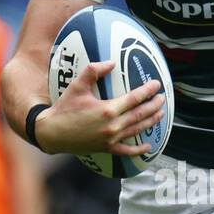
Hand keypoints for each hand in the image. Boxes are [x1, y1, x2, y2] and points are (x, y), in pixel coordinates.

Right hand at [36, 61, 165, 157]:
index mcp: (108, 109)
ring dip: (151, 121)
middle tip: (162, 98)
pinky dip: (139, 149)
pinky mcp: (106, 149)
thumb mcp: (77, 86)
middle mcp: (113, 126)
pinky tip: (148, 146)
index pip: (135, 98)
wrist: (52, 133)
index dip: (147, 91)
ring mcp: (111, 139)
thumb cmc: (64, 108)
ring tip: (160, 114)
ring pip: (137, 130)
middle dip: (154, 105)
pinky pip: (127, 151)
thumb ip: (94, 71)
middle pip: (140, 114)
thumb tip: (111, 63)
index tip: (156, 84)